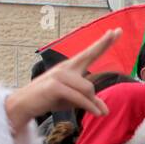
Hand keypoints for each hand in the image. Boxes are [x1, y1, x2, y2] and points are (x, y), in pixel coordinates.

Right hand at [4, 29, 120, 131]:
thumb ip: (89, 101)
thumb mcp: (72, 100)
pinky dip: (90, 107)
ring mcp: (60, 75)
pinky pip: (80, 97)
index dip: (103, 43)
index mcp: (71, 67)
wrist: (25, 104)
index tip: (116, 31)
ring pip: (88, 88)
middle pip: (89, 54)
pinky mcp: (55, 86)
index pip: (90, 53)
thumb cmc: (50, 99)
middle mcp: (66, 67)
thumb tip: (105, 111)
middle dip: (103, 43)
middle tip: (119, 30)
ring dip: (94, 102)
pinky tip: (97, 113)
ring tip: (97, 112)